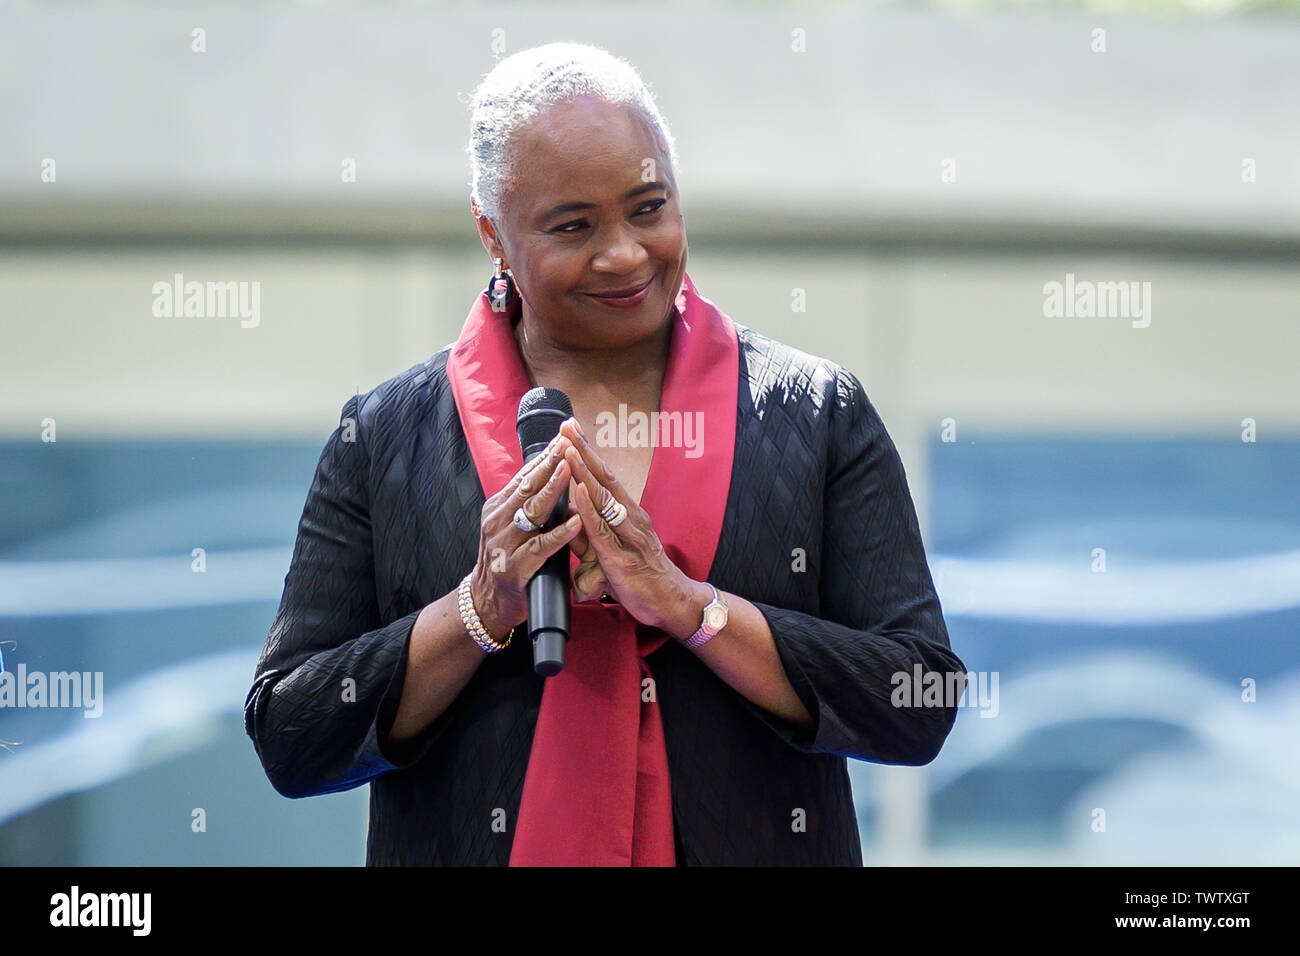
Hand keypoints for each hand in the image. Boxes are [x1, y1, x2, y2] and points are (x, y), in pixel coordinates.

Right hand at [469, 433, 583, 638]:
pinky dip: (560, 533)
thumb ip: (526, 503)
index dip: (544, 456)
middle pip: (527, 487)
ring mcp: (505, 544)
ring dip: (553, 489)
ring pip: (533, 511)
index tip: (562, 437)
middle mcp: (498, 521)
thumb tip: (549, 471)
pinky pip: (542, 546)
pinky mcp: (516, 567)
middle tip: (567, 443)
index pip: (524, 476)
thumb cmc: (506, 560)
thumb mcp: (510, 525)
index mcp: (498, 507)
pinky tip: (576, 522)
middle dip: (549, 464)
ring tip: (570, 470)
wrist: (487, 601)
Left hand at [557, 417, 697, 631]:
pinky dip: (590, 508)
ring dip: (583, 471)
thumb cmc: (640, 573)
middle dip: (583, 449)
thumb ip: (588, 533)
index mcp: (627, 512)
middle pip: (603, 476)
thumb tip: (572, 515)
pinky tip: (579, 490)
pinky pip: (602, 529)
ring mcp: (628, 535)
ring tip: (567, 449)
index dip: (587, 452)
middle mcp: (630, 516)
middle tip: (567, 425)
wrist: (670, 601)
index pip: (603, 476)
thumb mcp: (608, 550)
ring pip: (603, 497)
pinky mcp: (621, 557)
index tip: (571, 429)